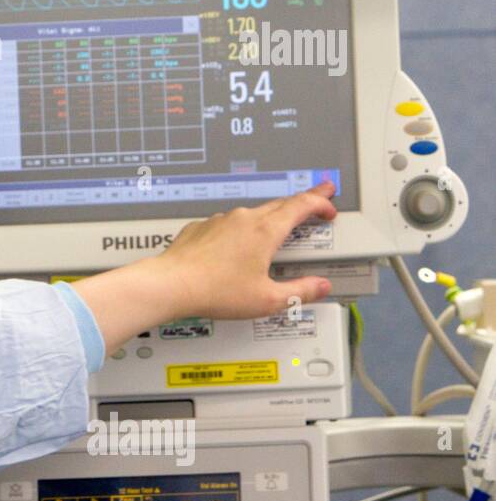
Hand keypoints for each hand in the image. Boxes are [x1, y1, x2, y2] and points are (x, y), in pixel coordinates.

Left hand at [149, 179, 338, 319]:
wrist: (171, 284)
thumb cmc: (214, 290)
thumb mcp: (267, 299)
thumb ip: (299, 291)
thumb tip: (319, 286)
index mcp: (265, 231)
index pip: (301, 205)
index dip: (320, 202)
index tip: (328, 204)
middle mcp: (242, 219)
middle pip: (279, 204)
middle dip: (301, 203)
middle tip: (314, 201)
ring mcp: (219, 221)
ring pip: (252, 213)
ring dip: (268, 218)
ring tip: (276, 230)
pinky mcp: (201, 228)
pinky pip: (227, 224)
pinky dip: (239, 230)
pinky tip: (236, 246)